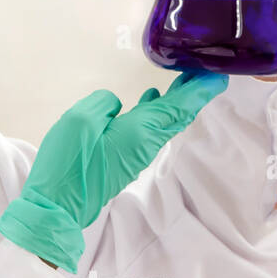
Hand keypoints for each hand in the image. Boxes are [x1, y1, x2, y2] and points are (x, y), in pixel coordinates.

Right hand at [0, 70, 228, 271]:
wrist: (58, 207)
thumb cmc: (69, 164)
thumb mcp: (80, 121)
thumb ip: (103, 104)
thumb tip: (116, 106)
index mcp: (140, 131)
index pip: (179, 106)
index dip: (200, 90)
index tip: (218, 75)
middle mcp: (146, 143)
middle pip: (178, 114)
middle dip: (193, 92)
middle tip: (203, 70)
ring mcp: (136, 154)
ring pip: (166, 122)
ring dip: (176, 101)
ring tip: (182, 79)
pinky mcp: (125, 159)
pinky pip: (151, 129)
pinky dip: (157, 110)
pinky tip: (149, 99)